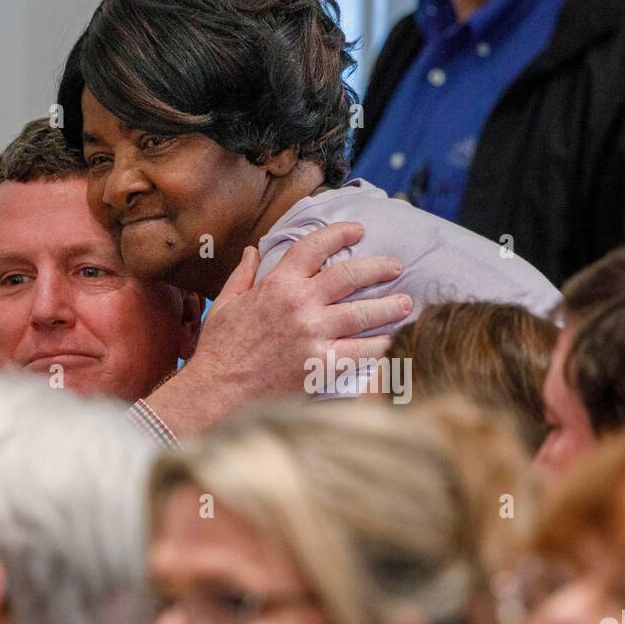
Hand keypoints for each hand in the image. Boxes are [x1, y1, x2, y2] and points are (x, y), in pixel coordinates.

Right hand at [147, 221, 410, 434]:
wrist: (219, 393)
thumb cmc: (220, 350)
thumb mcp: (226, 304)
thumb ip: (244, 275)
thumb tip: (253, 251)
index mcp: (278, 285)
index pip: (315, 246)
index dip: (340, 234)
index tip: (358, 231)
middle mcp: (300, 304)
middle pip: (350, 275)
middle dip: (378, 268)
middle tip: (396, 267)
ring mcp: (314, 335)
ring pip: (364, 314)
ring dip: (389, 307)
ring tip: (405, 303)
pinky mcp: (322, 365)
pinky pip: (361, 352)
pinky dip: (378, 346)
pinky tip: (387, 342)